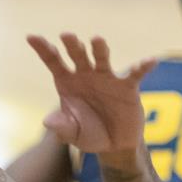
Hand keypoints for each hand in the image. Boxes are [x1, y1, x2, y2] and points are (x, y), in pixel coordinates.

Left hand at [26, 33, 156, 159]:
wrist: (114, 145)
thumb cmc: (89, 134)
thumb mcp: (72, 134)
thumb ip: (62, 127)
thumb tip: (47, 121)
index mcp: (67, 82)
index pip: (53, 61)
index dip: (43, 49)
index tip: (31, 37)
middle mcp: (86, 75)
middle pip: (77, 55)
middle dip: (72, 45)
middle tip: (66, 36)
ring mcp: (107, 78)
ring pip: (102, 58)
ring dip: (99, 49)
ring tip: (96, 40)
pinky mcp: (127, 86)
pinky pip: (135, 74)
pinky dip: (142, 67)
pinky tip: (150, 61)